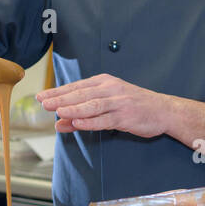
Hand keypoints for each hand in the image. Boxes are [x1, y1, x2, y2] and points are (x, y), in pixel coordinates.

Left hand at [36, 73, 169, 135]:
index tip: (41, 96)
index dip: (58, 91)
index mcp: (105, 82)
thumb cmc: (134, 105)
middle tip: (43, 103)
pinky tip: (77, 123)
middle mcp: (111, 89)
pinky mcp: (125, 117)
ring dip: (74, 108)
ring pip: (92, 105)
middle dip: (61, 99)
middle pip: (81, 94)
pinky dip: (90, 121)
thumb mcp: (109, 104)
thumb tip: (58, 121)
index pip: (77, 86)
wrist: (163, 110)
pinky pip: (105, 119)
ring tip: (57, 111)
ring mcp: (119, 103)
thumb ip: (83, 112)